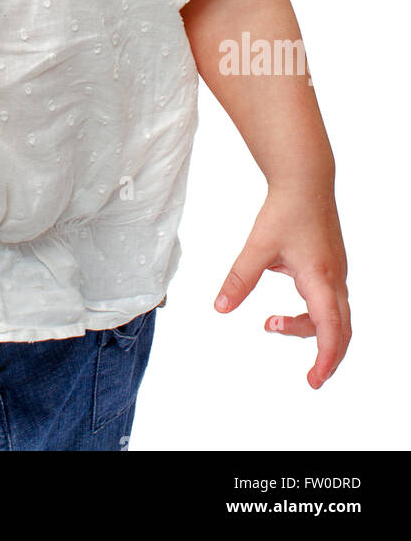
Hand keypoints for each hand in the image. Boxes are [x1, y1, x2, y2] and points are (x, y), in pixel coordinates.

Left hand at [213, 182, 350, 388]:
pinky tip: (287, 305)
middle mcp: (335, 280)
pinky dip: (314, 315)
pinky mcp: (331, 266)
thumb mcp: (258, 247)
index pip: (331, 330)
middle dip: (327, 356)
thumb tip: (220, 308)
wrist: (305, 180)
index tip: (314, 379)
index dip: (326, 359)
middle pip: (341, 330)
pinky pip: (330, 302)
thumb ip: (240, 279)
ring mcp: (336, 273)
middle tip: (310, 378)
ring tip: (270, 324)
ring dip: (311, 330)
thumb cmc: (285, 210)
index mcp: (320, 279)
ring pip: (335, 316)